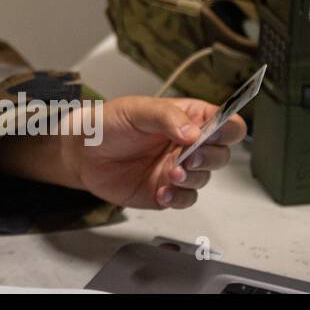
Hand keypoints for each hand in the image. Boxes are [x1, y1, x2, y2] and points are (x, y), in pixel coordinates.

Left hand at [61, 96, 245, 209]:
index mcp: (187, 118)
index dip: (227, 128)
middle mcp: (188, 144)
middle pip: (221, 153)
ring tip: (171, 173)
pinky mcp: (167, 191)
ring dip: (192, 177)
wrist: (81, 153)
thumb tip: (194, 132)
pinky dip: (178, 198)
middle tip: (188, 156)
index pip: (225, 123)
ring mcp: (179, 169)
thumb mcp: (136, 110)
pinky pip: (185, 199)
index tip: (212, 134)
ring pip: (204, 177)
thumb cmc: (108, 124)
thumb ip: (166, 116)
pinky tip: (162, 192)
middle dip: (209, 157)